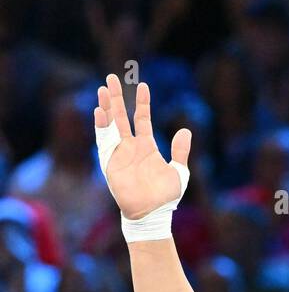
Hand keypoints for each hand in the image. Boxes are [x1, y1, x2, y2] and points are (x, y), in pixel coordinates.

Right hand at [95, 74, 190, 220]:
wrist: (152, 213)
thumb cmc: (165, 197)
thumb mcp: (179, 172)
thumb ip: (180, 151)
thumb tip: (186, 131)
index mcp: (147, 146)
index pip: (141, 118)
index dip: (142, 102)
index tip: (142, 85)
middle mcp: (131, 146)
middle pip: (121, 116)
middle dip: (116, 97)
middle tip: (111, 78)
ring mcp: (119, 153)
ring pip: (110, 124)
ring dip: (106, 106)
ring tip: (103, 88)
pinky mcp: (110, 162)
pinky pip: (103, 141)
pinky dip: (101, 126)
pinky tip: (99, 111)